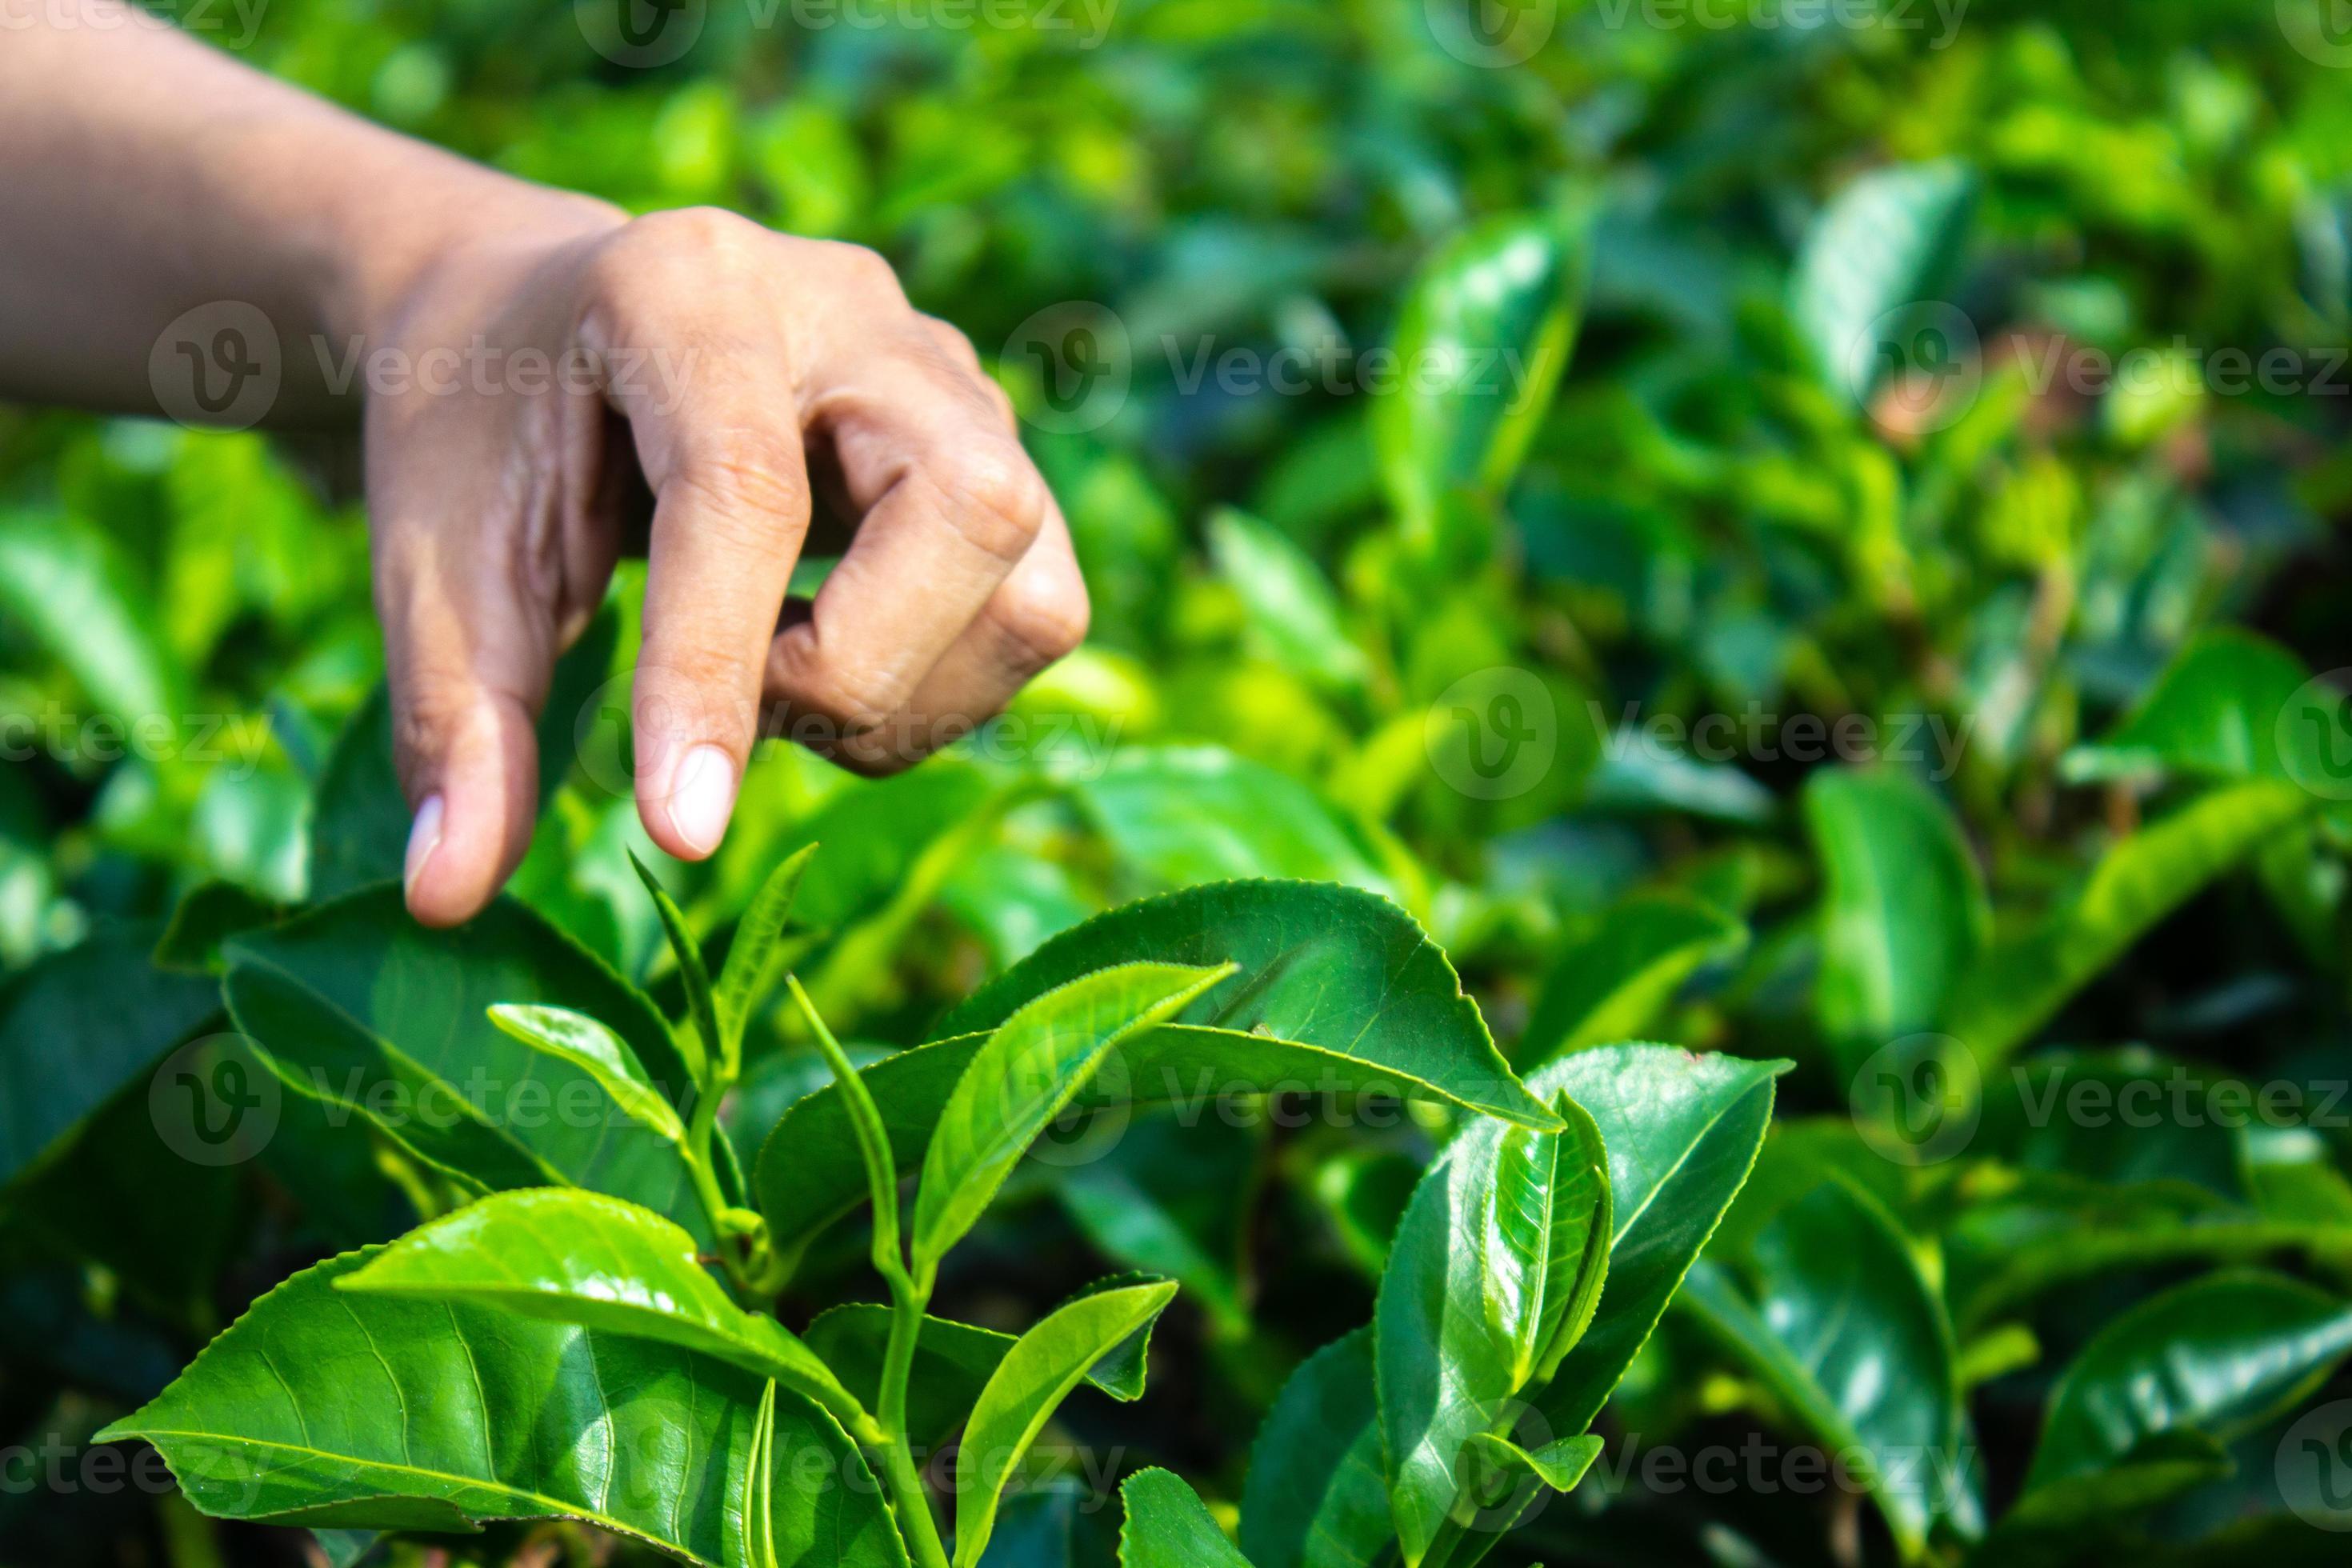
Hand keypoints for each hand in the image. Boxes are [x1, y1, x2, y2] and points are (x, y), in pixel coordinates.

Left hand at [367, 205, 1087, 926]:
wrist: (537, 326)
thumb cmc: (483, 433)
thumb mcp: (435, 562)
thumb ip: (454, 719)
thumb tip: (453, 900)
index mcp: (691, 290)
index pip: (747, 488)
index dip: (716, 670)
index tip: (677, 829)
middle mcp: (856, 314)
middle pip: (971, 512)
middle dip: (856, 670)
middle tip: (734, 702)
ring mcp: (949, 382)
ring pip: (1034, 588)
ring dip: (905, 698)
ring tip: (771, 686)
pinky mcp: (992, 453)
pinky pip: (1033, 617)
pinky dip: (930, 691)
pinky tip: (819, 660)